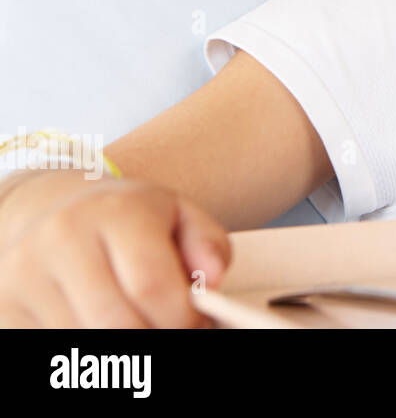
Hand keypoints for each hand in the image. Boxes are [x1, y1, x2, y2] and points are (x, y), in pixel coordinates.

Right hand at [0, 171, 230, 327]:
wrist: (52, 206)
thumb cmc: (127, 216)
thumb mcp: (178, 214)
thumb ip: (208, 245)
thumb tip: (213, 281)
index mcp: (115, 212)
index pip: (152, 286)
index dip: (183, 319)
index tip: (198, 325)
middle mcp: (62, 239)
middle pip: (117, 323)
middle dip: (156, 338)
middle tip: (172, 330)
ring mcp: (25, 274)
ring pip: (85, 342)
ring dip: (122, 349)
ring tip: (142, 323)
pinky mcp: (7, 306)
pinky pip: (56, 345)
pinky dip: (88, 350)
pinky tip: (102, 323)